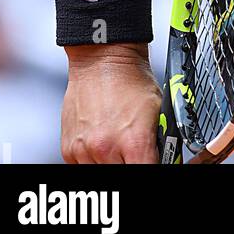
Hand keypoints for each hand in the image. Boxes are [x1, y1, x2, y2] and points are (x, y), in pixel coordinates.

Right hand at [61, 43, 160, 163]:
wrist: (102, 59)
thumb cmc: (130, 78)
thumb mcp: (159, 109)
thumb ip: (160, 140)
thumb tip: (164, 157)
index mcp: (134, 142)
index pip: (146, 173)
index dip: (151, 167)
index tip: (149, 162)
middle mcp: (107, 149)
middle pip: (123, 175)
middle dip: (130, 164)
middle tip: (132, 151)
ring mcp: (85, 151)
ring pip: (101, 174)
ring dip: (110, 164)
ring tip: (116, 143)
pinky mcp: (69, 150)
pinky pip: (83, 167)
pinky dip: (93, 160)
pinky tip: (100, 142)